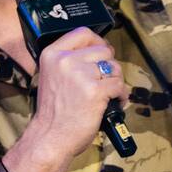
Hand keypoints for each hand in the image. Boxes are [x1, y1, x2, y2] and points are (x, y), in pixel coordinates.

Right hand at [29, 27, 130, 164]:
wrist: (50, 138)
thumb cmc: (54, 112)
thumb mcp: (53, 77)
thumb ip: (70, 62)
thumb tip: (100, 52)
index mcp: (52, 54)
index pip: (83, 33)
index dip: (98, 42)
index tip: (102, 53)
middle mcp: (65, 60)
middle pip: (103, 50)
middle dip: (109, 66)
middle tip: (105, 81)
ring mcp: (81, 75)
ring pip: (114, 67)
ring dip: (116, 81)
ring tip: (109, 94)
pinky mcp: (95, 91)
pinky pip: (120, 85)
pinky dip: (121, 95)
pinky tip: (115, 103)